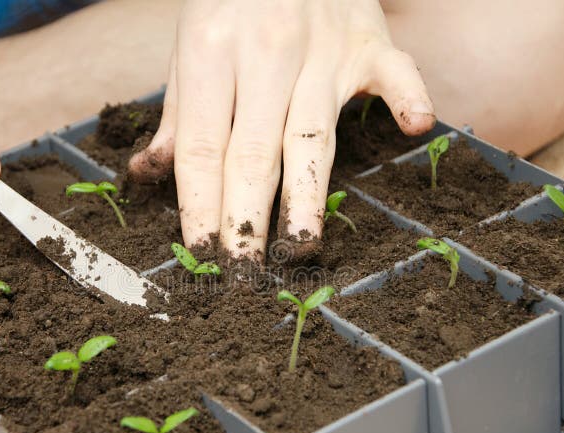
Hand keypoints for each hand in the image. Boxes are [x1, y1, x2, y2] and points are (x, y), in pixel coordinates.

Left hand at [129, 0, 434, 259]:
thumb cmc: (231, 2)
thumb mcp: (189, 47)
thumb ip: (179, 115)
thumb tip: (148, 175)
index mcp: (210, 51)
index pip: (204, 147)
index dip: (200, 206)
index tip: (200, 255)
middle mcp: (265, 52)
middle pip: (255, 151)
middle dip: (246, 220)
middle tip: (244, 274)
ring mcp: (322, 46)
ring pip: (313, 134)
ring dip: (307, 196)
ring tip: (300, 248)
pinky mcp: (370, 40)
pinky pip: (395, 69)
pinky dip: (408, 93)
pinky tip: (415, 125)